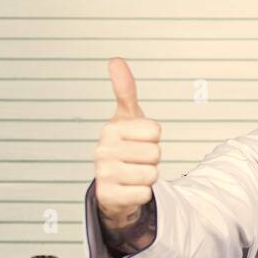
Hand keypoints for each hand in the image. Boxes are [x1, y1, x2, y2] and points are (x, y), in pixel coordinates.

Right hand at [93, 57, 161, 247]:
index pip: (154, 130)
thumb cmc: (124, 146)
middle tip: (137, 160)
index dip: (153, 137)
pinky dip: (142, 194)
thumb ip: (125, 90)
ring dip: (148, 177)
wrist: (113, 184)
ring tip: (133, 174)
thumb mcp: (127, 118)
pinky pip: (144, 194)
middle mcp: (103, 150)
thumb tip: (116, 60)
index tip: (140, 140)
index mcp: (111, 128)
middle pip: (155, 153)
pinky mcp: (108, 197)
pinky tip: (129, 189)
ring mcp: (103, 174)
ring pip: (152, 174)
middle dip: (152, 159)